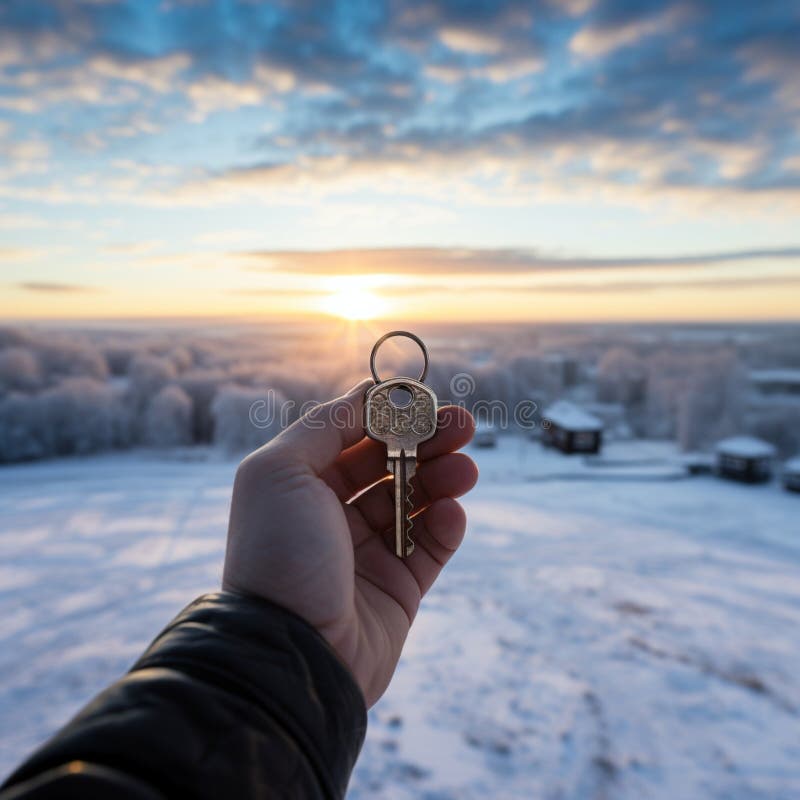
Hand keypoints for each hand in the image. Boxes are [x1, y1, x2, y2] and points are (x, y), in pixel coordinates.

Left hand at [222, 379, 477, 705]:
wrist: (292, 654)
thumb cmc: (279, 555)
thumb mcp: (280, 472)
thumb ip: (324, 425)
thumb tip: (368, 394)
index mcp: (301, 486)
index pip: (353, 436)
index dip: (389, 415)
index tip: (423, 400)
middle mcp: (333, 515)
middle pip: (390, 465)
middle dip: (427, 441)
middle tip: (463, 424)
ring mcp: (368, 553)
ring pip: (417, 501)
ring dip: (444, 478)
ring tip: (465, 467)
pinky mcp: (399, 588)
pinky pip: (432, 546)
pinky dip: (446, 525)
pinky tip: (452, 512)